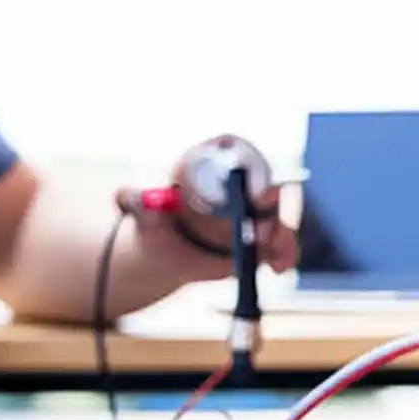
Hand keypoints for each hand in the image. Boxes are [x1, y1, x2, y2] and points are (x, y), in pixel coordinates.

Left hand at [121, 134, 299, 273]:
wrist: (167, 253)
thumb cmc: (154, 224)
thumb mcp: (143, 213)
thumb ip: (138, 202)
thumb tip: (134, 197)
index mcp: (212, 159)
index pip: (238, 152)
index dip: (250, 167)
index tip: (253, 192)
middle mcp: (241, 181)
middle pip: (266, 183)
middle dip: (268, 204)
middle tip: (262, 229)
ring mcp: (257, 210)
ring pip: (277, 216)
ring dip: (279, 235)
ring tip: (266, 253)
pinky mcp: (266, 236)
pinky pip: (282, 243)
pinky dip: (284, 254)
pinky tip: (277, 267)